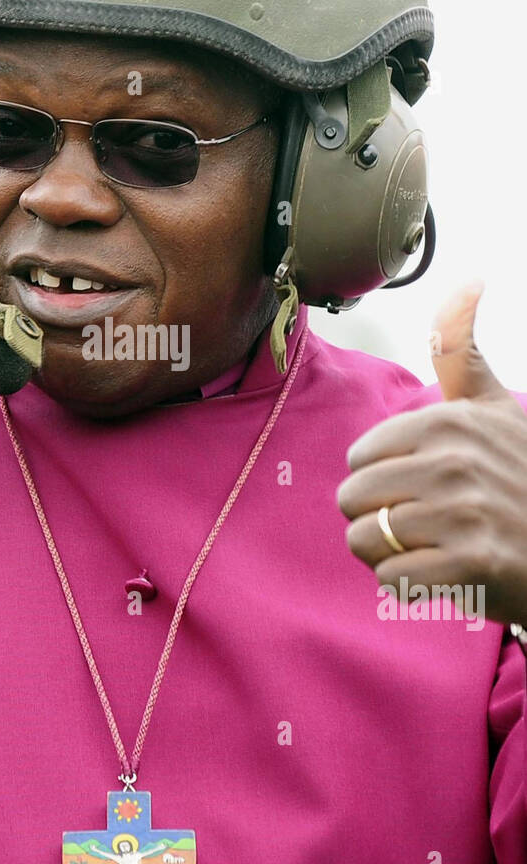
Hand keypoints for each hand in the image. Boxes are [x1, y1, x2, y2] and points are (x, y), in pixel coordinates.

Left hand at [336, 282, 526, 627]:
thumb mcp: (496, 406)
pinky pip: (393, 580)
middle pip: (353, 499)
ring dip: (389, 554)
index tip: (422, 483)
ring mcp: (464, 516)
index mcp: (450, 421)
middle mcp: (455, 463)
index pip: (360, 457)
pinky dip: (408, 585)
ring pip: (364, 540)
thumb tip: (470, 278)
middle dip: (377, 518)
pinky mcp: (473, 567)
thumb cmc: (521, 477)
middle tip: (424, 523)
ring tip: (431, 548)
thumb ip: (462, 350)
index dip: (382, 477)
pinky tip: (442, 573)